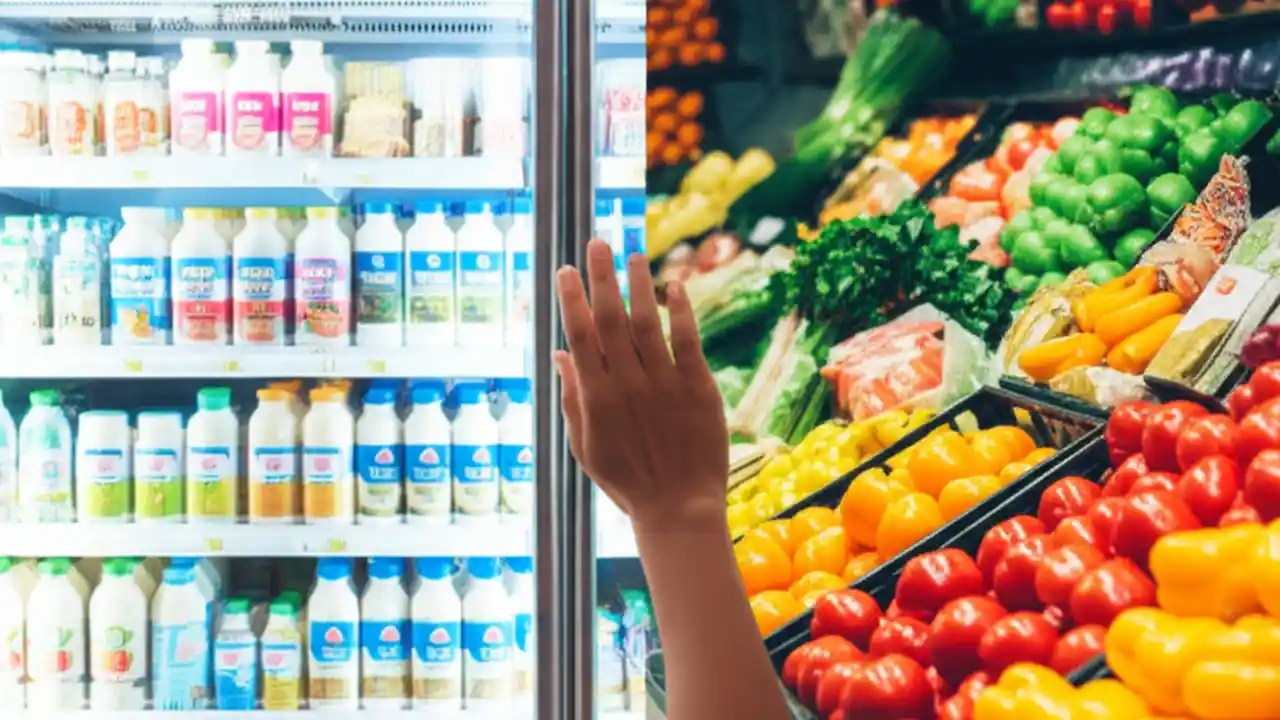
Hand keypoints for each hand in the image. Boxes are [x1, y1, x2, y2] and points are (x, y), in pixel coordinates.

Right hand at [556, 239, 728, 529]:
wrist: (678, 509)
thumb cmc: (627, 482)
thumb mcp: (585, 446)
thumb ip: (572, 397)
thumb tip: (559, 355)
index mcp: (596, 398)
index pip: (580, 336)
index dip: (572, 299)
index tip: (565, 270)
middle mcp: (627, 385)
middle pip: (610, 320)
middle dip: (601, 278)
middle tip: (597, 243)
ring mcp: (664, 385)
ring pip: (647, 323)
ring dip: (639, 285)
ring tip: (632, 255)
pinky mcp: (698, 389)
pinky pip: (688, 342)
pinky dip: (681, 311)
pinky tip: (675, 286)